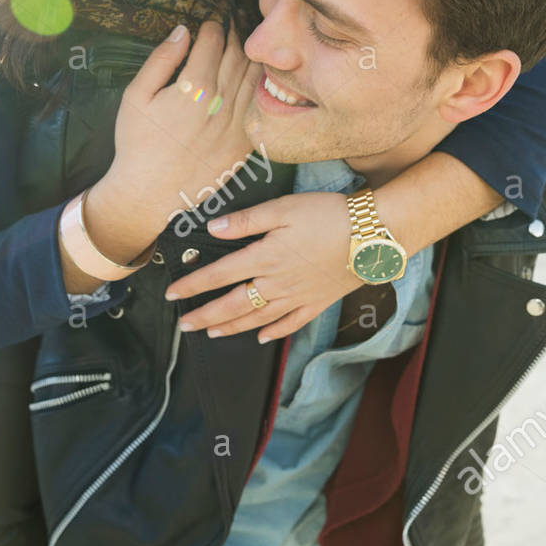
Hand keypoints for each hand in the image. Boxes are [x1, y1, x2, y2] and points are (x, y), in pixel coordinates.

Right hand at [101, 19, 258, 220]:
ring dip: (248, 59)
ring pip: (252, 77)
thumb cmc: (137, 143)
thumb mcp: (136, 96)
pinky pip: (258, 105)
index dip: (212, 27)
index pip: (214, 41)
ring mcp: (237, 124)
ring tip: (239, 51)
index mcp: (195, 88)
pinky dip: (256, 88)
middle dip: (234, 36)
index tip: (209, 24)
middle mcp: (222, 104)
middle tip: (229, 29)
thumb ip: (161, 60)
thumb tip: (183, 30)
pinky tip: (247, 81)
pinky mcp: (245, 142)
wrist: (150, 191)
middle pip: (237, 55)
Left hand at [163, 192, 362, 342]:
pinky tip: (262, 337)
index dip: (192, 285)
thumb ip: (246, 221)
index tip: (171, 293)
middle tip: (184, 325)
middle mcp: (277, 283)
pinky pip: (291, 323)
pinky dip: (274, 332)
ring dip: (231, 327)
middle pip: (232, 305)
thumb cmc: (330, 215)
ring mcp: (298, 296)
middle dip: (205, 316)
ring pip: (257, 318)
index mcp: (265, 257)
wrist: (374, 234)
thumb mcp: (284, 208)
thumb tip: (213, 228)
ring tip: (212, 333)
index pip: (219, 275)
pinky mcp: (317, 302)